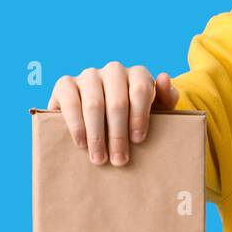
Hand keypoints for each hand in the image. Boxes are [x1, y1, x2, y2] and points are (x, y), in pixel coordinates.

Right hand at [47, 62, 180, 166]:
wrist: (103, 119)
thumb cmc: (135, 117)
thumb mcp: (157, 110)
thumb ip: (166, 98)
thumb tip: (163, 78)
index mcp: (137, 74)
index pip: (140, 90)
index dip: (139, 116)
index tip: (138, 141)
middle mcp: (113, 70)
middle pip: (117, 102)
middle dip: (118, 134)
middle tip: (119, 160)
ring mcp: (89, 75)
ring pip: (94, 104)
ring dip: (97, 135)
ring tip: (100, 159)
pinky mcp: (65, 84)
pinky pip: (70, 103)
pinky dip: (76, 125)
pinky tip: (82, 144)